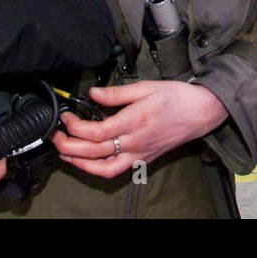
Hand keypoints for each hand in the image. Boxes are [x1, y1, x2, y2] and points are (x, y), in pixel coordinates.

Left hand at [52, 81, 228, 178]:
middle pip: (94, 152)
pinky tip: (86, 161)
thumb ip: (116, 94)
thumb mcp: (146, 86)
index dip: (76, 127)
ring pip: (103, 168)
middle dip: (69, 146)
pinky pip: (116, 171)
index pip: (96, 132)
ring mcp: (139, 154)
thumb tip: (92, 94)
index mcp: (135, 121)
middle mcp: (136, 142)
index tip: (66, 117)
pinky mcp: (143, 160)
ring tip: (65, 152)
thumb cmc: (176, 97)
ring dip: (79, 163)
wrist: (201, 112)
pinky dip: (97, 169)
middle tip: (55, 136)